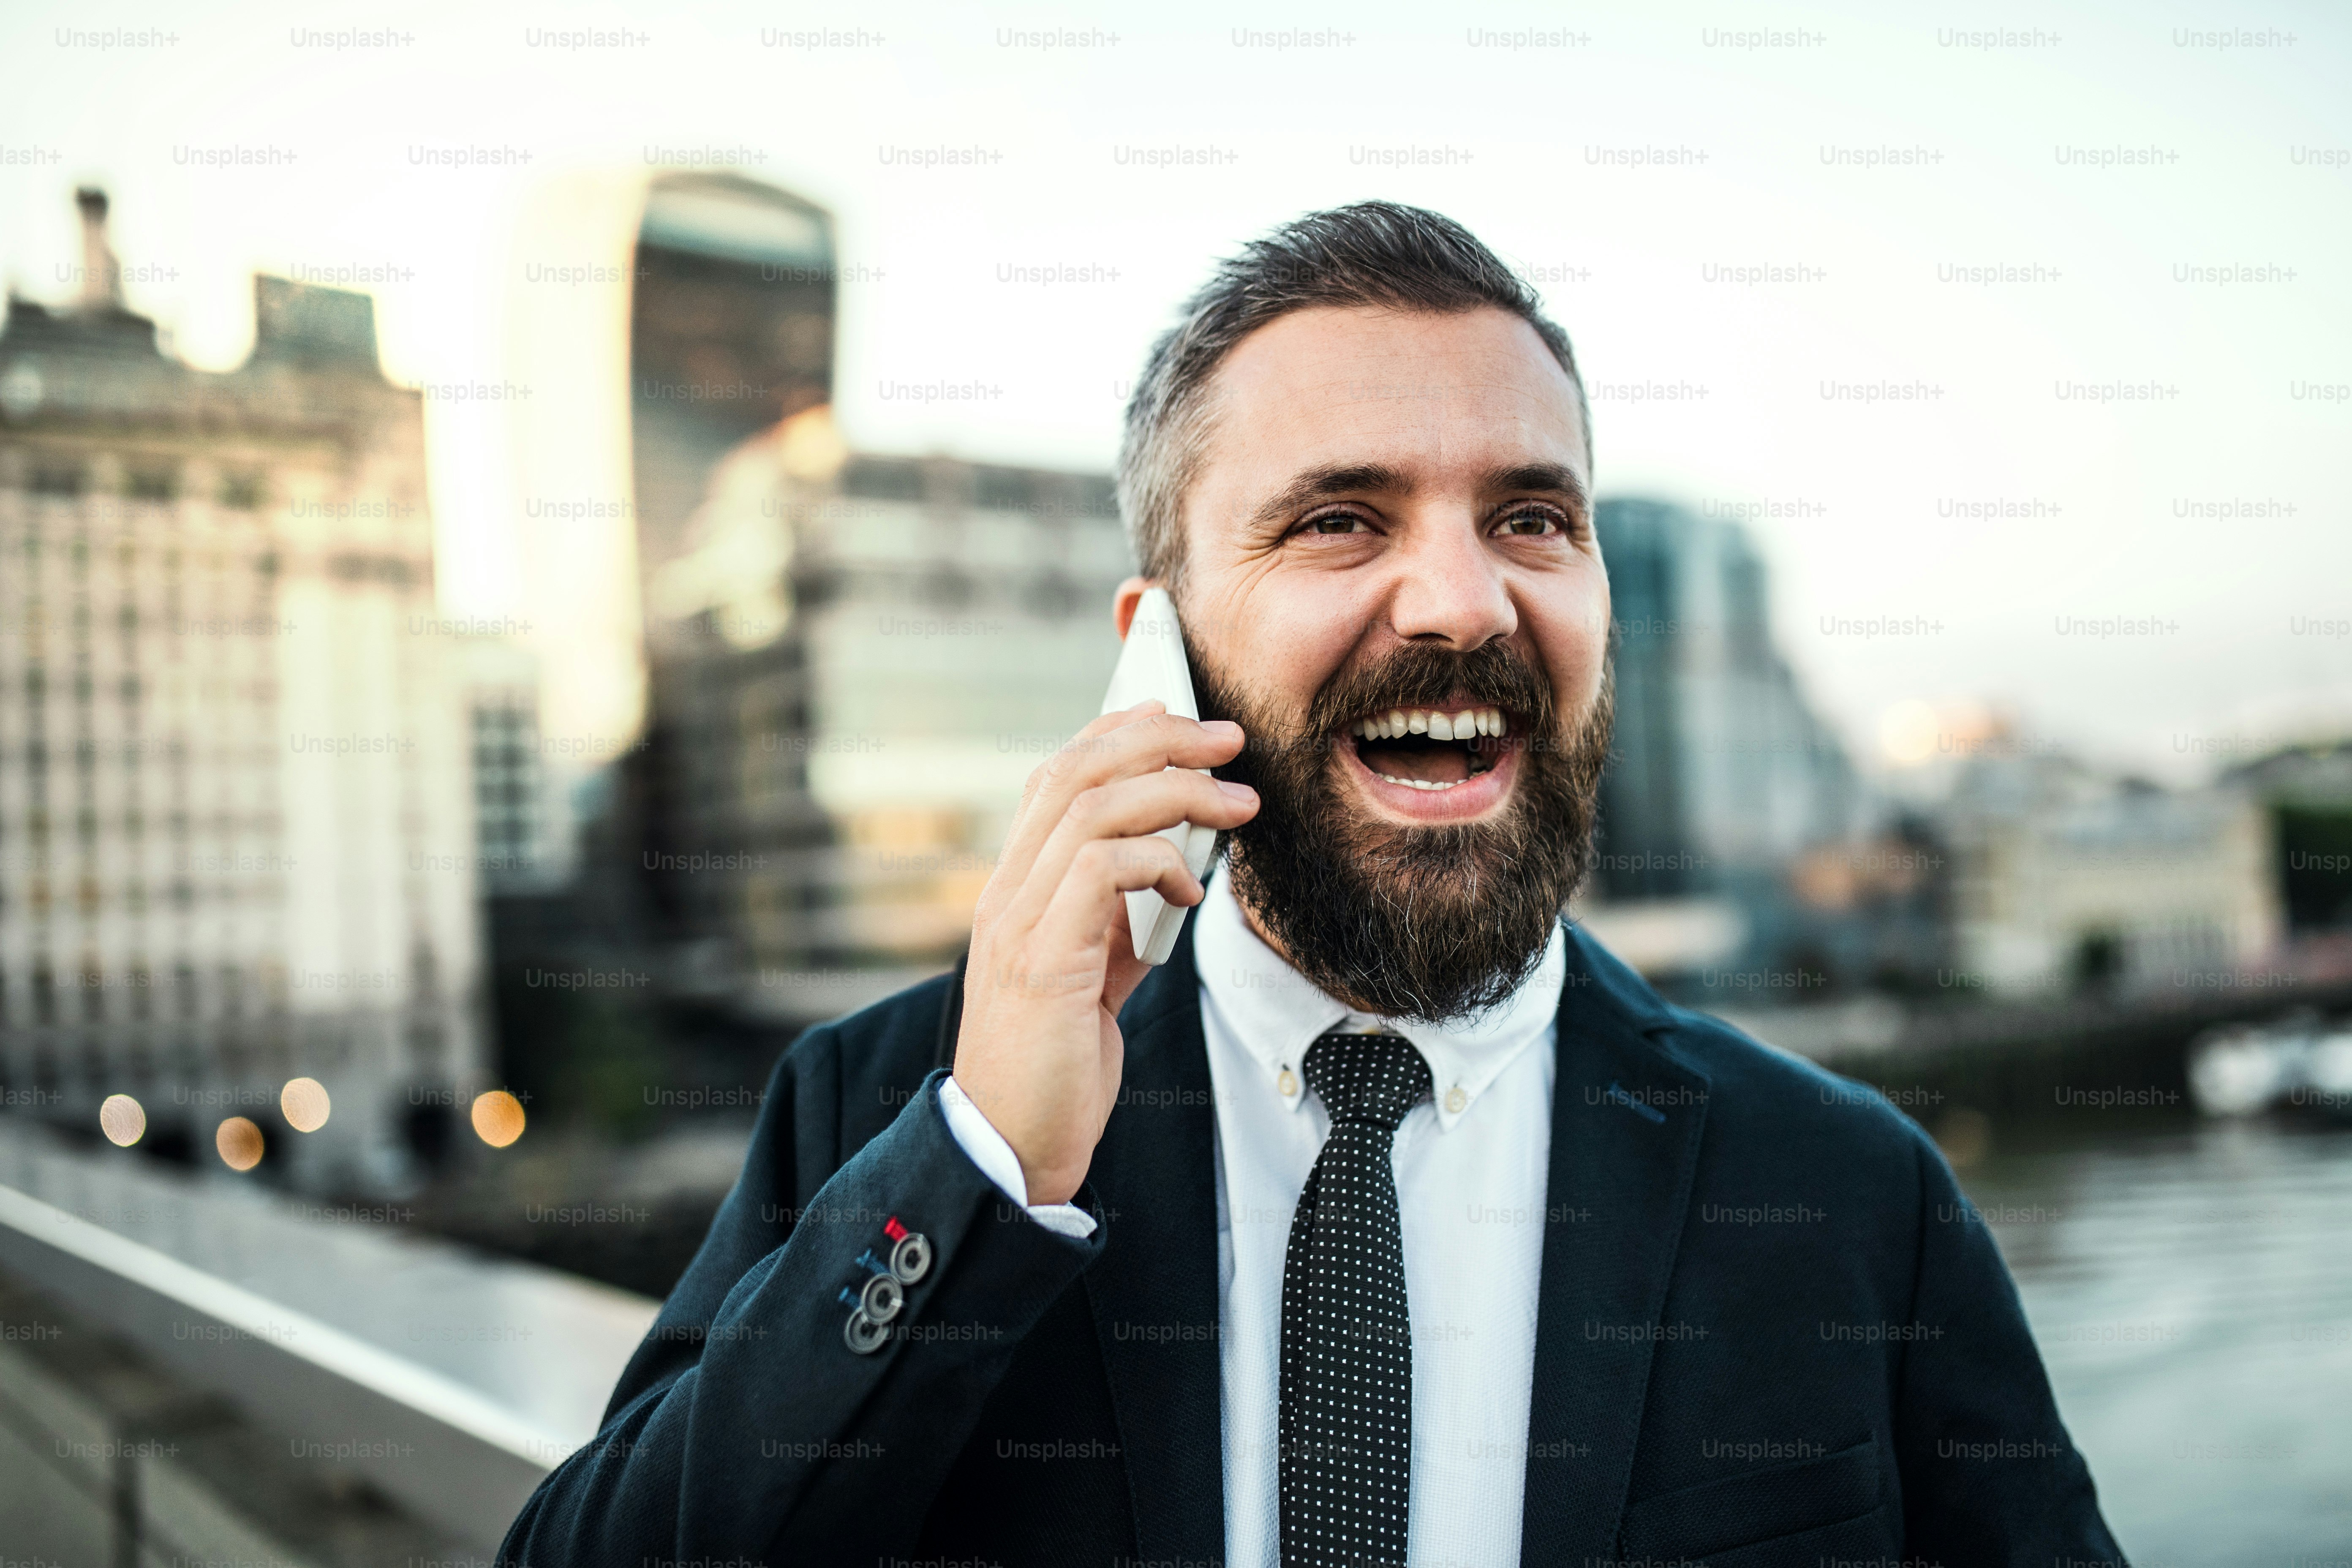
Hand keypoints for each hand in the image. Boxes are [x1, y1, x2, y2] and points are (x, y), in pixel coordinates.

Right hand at [952, 702, 1256, 1204]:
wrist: (1013, 1148)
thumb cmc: (1054, 1066)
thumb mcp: (1092, 974)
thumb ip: (1117, 919)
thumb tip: (1171, 869)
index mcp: (1014, 890)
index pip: (1056, 776)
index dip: (1115, 732)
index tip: (1174, 713)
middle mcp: (1006, 893)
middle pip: (1075, 771)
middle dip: (1158, 739)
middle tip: (1228, 740)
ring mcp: (1018, 922)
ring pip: (1093, 806)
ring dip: (1177, 791)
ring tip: (1238, 804)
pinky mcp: (1043, 958)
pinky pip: (1102, 869)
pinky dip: (1158, 861)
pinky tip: (1189, 890)